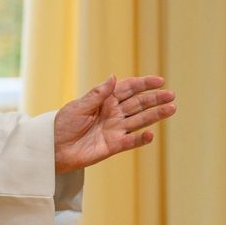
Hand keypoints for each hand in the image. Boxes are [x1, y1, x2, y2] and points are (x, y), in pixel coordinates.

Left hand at [53, 75, 175, 172]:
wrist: (53, 147)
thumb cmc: (62, 124)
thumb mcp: (78, 106)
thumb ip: (98, 94)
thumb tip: (113, 77)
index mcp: (104, 100)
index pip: (128, 89)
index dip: (143, 84)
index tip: (159, 80)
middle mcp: (113, 113)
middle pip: (138, 103)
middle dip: (155, 98)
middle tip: (171, 95)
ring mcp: (115, 129)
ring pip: (140, 120)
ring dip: (155, 114)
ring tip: (171, 108)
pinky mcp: (114, 145)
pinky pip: (131, 141)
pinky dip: (141, 138)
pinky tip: (151, 134)